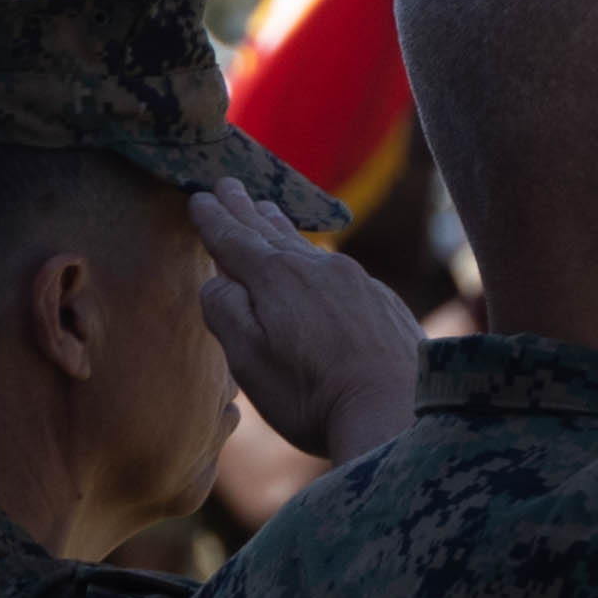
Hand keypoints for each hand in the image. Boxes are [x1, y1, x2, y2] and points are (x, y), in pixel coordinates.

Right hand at [192, 190, 422, 462]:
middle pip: (271, 233)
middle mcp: (318, 268)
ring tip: (267, 211)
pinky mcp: (383, 301)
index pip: (234, 239)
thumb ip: (225, 311)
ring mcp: (357, 282)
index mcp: (276, 278)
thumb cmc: (312, 394)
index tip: (199, 198)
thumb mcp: (249, 359)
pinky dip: (317, 258)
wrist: (398, 411)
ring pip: (308, 247)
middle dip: (245, 210)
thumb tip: (219, 278)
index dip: (213, 219)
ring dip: (281, 228)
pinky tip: (318, 261)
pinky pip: (339, 268)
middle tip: (228, 186)